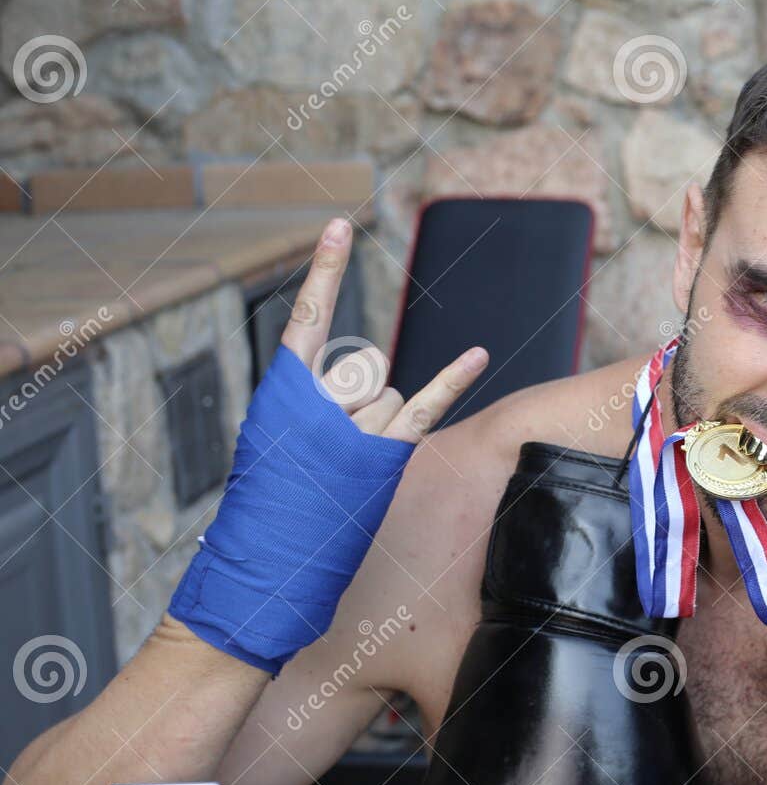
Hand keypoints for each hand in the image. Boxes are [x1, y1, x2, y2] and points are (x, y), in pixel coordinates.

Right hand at [167, 215, 491, 675]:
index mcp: (284, 390)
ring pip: (388, 400)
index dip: (324, 268)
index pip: (309, 315)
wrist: (268, 560)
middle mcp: (320, 399)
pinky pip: (426, 407)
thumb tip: (369, 393)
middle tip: (331, 457)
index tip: (340, 224)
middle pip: (363, 373)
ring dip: (377, 435)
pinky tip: (481, 352)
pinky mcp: (384, 453)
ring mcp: (352, 424)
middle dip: (357, 410)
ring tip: (347, 474)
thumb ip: (321, 408)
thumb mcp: (283, 443)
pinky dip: (455, 379)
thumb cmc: (274, 505)